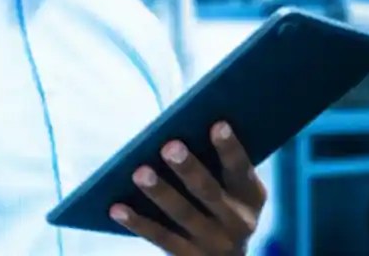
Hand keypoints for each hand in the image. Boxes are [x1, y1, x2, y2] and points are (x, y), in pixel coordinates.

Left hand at [110, 121, 267, 255]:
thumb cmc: (223, 199)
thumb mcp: (235, 187)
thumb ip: (218, 163)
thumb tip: (181, 127)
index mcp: (251, 196)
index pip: (241, 169)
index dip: (230, 148)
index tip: (217, 124)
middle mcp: (238, 223)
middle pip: (209, 192)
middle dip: (189, 169)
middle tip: (170, 146)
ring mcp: (213, 243)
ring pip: (183, 215)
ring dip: (160, 193)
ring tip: (139, 172)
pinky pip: (160, 238)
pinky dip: (138, 222)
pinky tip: (117, 207)